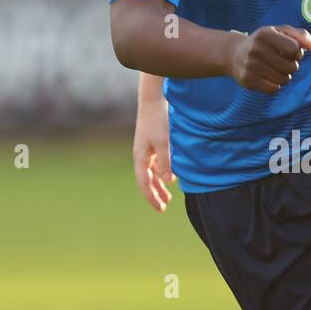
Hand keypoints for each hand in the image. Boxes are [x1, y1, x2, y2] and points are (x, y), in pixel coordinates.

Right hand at [133, 93, 173, 212]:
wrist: (152, 101)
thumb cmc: (158, 120)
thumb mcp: (164, 142)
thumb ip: (166, 161)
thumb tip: (167, 180)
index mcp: (141, 157)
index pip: (144, 183)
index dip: (151, 197)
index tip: (160, 209)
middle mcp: (141, 156)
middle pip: (147, 180)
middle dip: (154, 194)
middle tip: (163, 208)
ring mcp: (145, 150)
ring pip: (151, 173)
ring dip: (159, 185)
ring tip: (168, 197)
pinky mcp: (151, 144)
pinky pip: (155, 164)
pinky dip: (161, 174)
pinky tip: (170, 178)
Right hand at [229, 25, 310, 93]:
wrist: (235, 54)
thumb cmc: (264, 42)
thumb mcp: (280, 32)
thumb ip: (300, 36)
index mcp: (265, 34)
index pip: (294, 48)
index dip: (297, 52)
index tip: (290, 51)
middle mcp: (256, 49)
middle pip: (291, 67)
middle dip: (292, 66)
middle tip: (283, 62)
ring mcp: (250, 65)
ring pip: (284, 79)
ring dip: (285, 76)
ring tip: (276, 70)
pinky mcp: (247, 80)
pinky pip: (274, 89)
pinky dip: (275, 85)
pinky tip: (268, 77)